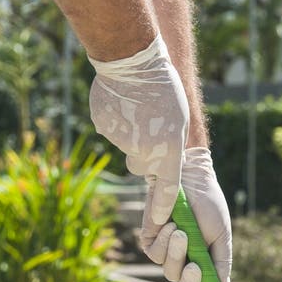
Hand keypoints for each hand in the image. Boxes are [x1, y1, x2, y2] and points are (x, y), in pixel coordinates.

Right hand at [88, 35, 188, 224]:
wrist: (133, 60)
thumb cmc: (164, 89)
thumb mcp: (179, 122)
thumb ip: (169, 149)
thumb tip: (154, 168)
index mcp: (168, 151)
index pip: (167, 189)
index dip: (162, 207)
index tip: (159, 221)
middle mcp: (144, 151)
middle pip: (141, 166)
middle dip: (144, 154)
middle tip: (148, 127)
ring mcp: (121, 141)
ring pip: (126, 148)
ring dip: (130, 135)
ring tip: (136, 110)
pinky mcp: (103, 128)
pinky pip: (111, 133)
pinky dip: (115, 122)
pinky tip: (121, 104)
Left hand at [140, 147, 231, 281]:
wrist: (189, 177)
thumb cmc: (209, 205)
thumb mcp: (221, 238)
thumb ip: (221, 266)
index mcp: (206, 264)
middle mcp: (186, 262)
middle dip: (190, 279)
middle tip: (195, 266)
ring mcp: (167, 253)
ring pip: (169, 271)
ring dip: (176, 253)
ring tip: (181, 230)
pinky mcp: (150, 241)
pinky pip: (154, 254)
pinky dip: (163, 242)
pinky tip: (169, 224)